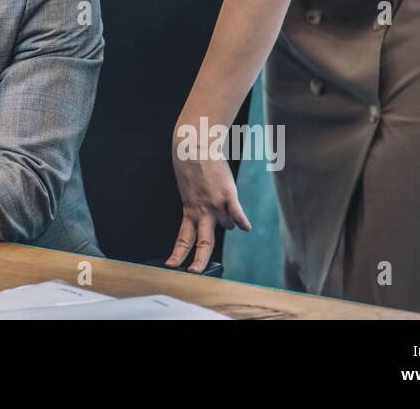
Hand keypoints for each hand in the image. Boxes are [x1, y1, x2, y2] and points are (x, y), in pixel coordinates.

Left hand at [164, 139, 251, 273]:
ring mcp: (215, 204)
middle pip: (203, 242)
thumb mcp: (189, 190)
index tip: (172, 266)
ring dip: (230, 222)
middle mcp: (202, 211)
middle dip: (199, 260)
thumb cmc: (191, 166)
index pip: (183, 238)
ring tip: (225, 203)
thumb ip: (196, 205)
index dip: (178, 253)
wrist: (194, 146)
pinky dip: (242, 221)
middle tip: (193, 273)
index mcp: (189, 210)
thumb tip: (209, 217)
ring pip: (228, 225)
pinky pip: (237, 213)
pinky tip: (247, 228)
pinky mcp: (228, 194)